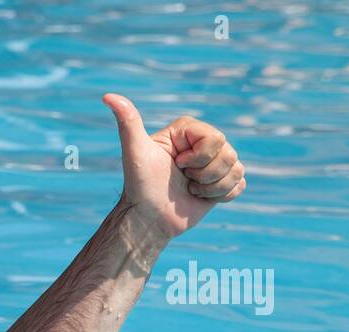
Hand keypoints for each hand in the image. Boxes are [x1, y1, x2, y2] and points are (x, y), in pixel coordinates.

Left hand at [102, 93, 246, 239]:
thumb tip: (107, 96)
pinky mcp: (223, 181)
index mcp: (188, 130)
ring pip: (237, 169)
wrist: (148, 218)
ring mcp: (215, 162)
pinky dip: (221, 195)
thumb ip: (128, 122)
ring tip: (190, 189)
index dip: (198, 158)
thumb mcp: (134, 152)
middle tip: (182, 179)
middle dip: (204, 174)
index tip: (176, 164)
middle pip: (229, 154)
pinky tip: (200, 197)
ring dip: (212, 187)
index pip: (216, 138)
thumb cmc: (140, 185)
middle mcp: (204, 142)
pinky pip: (241, 184)